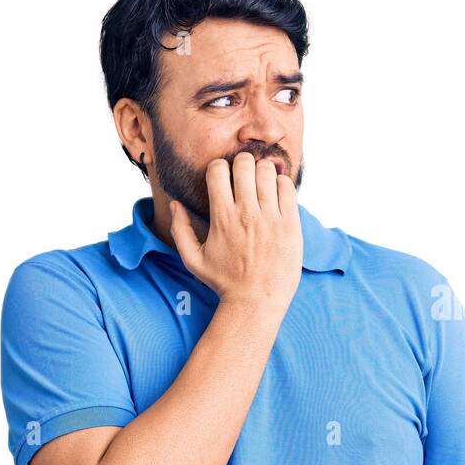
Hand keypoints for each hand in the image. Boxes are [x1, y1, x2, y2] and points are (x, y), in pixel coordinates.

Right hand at [170, 151, 302, 311]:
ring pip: (268, 171)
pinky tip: (276, 195)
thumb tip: (174, 204)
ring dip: (262, 171)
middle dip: (242, 163)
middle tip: (244, 175)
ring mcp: (271, 218)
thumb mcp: (193, 259)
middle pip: (244, 163)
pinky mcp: (290, 225)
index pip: (218, 169)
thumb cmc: (225, 281)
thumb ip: (179, 230)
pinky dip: (281, 184)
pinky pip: (288, 187)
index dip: (218, 168)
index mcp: (222, 217)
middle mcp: (247, 214)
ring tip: (261, 183)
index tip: (223, 178)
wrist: (257, 301)